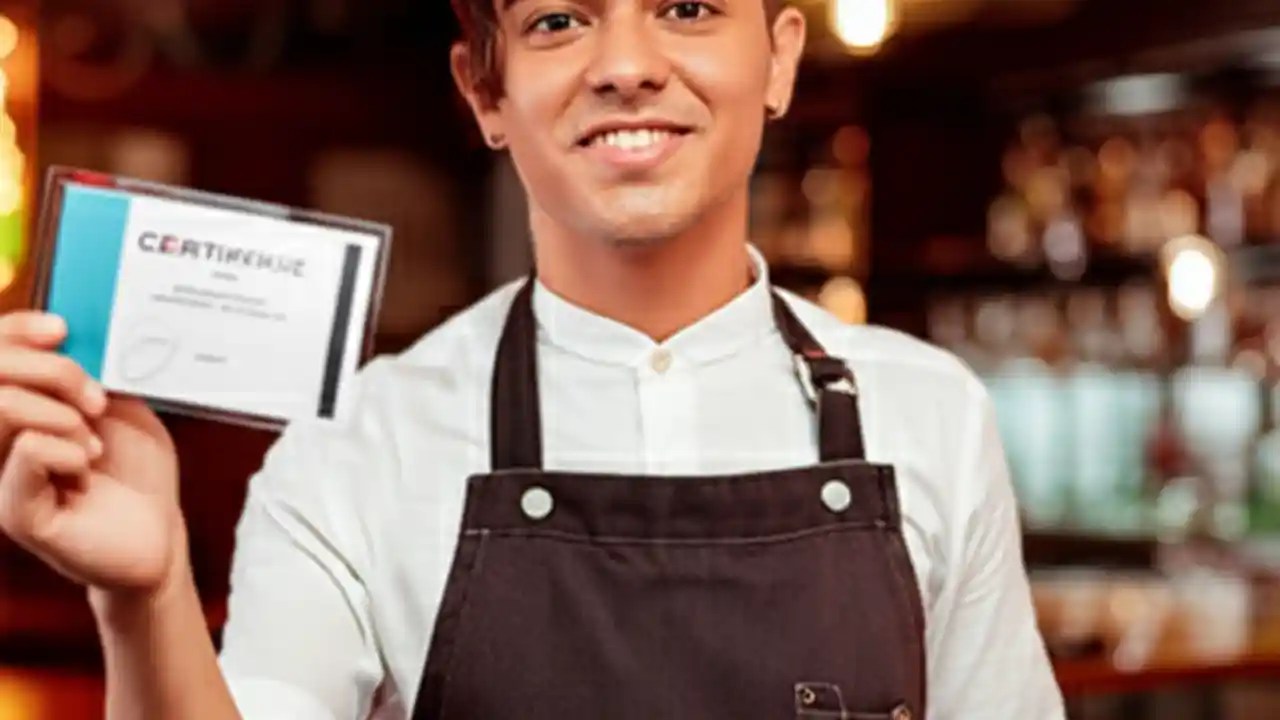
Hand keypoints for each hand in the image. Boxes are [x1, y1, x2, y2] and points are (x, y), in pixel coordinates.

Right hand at [0, 311, 182, 594]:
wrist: (159, 533)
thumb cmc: (136, 472)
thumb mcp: (121, 406)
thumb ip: (92, 371)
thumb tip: (67, 329)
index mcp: (20, 408)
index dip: (15, 330)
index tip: (60, 330)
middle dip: (52, 370)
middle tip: (97, 400)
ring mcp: (2, 475)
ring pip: (3, 407)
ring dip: (62, 412)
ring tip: (93, 441)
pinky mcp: (17, 510)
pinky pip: (27, 452)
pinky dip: (67, 447)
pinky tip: (86, 466)